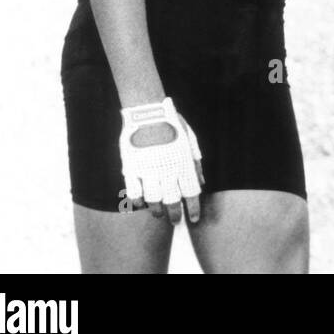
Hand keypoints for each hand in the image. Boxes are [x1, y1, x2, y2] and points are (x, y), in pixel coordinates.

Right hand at [119, 97, 203, 224]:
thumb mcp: (190, 140)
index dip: (194, 209)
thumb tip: (201, 183)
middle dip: (176, 215)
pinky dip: (138, 201)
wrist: (148, 112)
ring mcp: (148, 171)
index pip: (192, 193)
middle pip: (173, 201)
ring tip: (159, 214)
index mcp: (184, 163)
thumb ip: (196, 163)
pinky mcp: (132, 169)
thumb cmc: (172, 124)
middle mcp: (167, 171)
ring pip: (153, 201)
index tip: (194, 219)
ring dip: (157, 210)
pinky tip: (142, 204)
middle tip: (176, 221)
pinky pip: (134, 193)